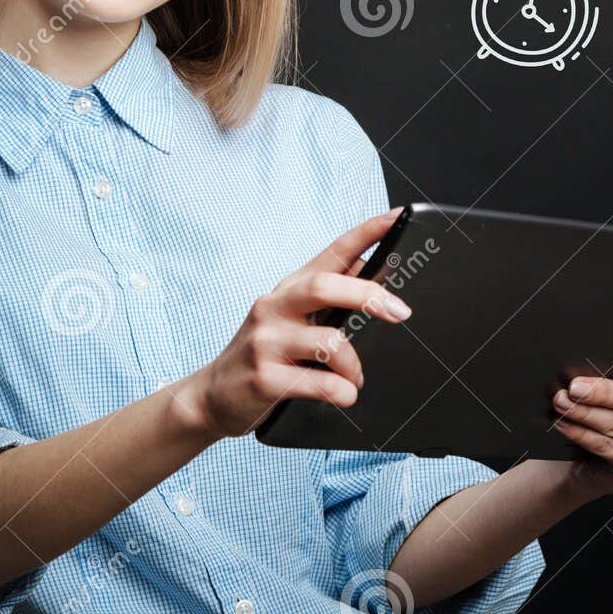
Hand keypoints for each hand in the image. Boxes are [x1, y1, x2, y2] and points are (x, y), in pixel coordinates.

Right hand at [171, 210, 410, 438]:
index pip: (332, 252)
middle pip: (324, 287)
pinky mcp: (263, 378)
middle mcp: (274, 307)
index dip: (367, 233)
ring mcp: (266, 342)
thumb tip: (375, 273)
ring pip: (328, 342)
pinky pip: (318, 384)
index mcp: (288, 290)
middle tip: (400, 312)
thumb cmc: (264, 356)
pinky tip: (343, 395)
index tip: (398, 218)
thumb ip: (329, 299)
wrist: (212, 396)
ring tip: (355, 379)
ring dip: (353, 365)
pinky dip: (341, 392)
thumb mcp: (292, 320)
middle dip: (368, 295)